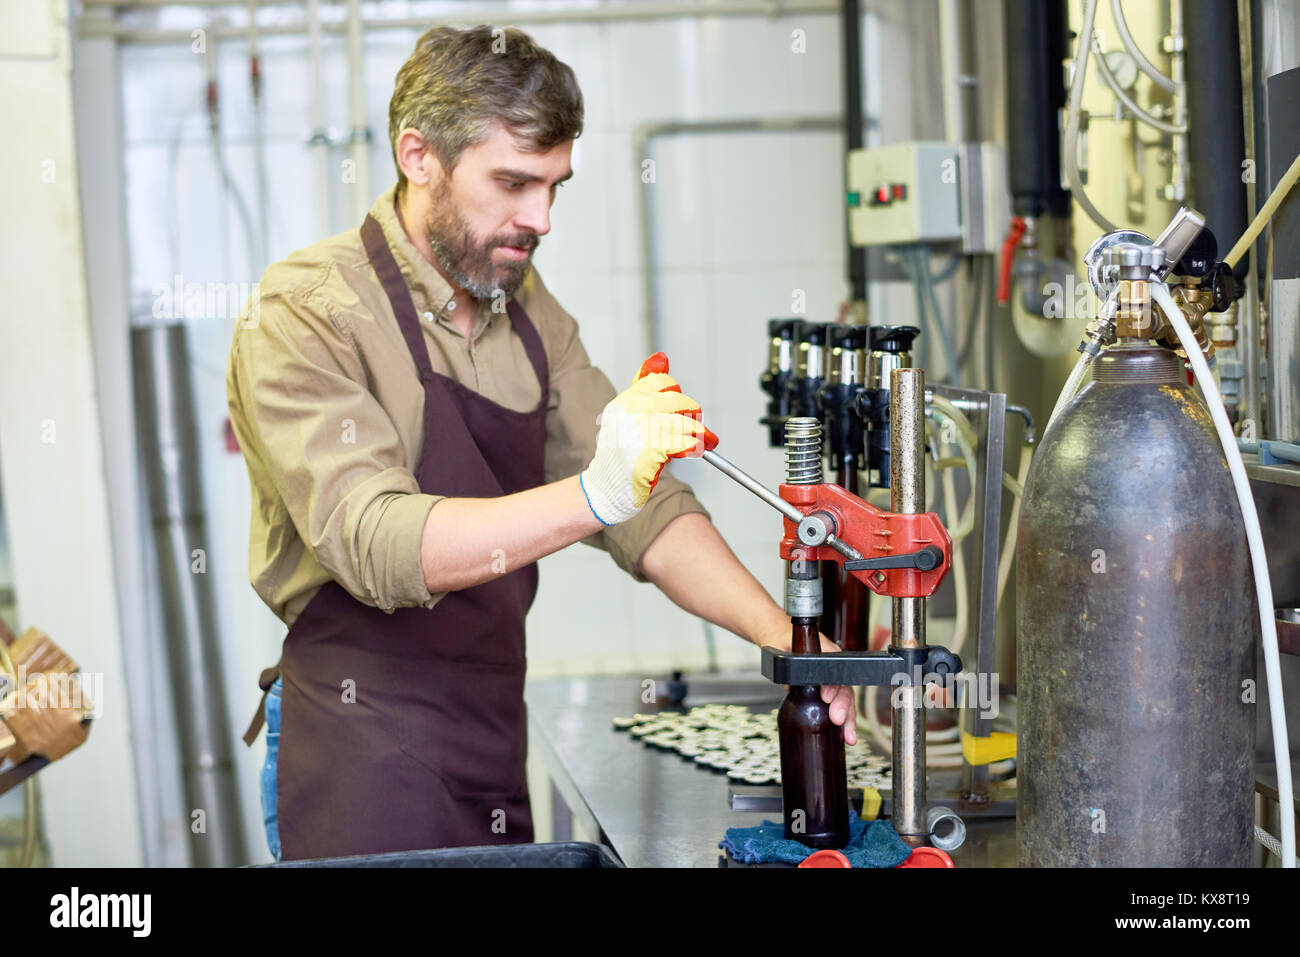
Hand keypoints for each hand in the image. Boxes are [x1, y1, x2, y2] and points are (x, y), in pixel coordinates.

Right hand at [580, 352, 718, 524]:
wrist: (605, 488)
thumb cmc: (620, 454)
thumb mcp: (627, 416)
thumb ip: (644, 388)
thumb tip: (661, 357)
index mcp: (624, 401)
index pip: (661, 382)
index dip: (676, 394)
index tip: (683, 409)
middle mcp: (630, 413)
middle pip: (676, 400)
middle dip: (692, 414)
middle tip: (700, 428)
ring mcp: (639, 432)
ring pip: (682, 422)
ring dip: (699, 432)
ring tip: (708, 441)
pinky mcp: (650, 453)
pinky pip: (683, 442)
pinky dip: (695, 446)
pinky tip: (697, 450)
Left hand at [761, 623, 857, 745]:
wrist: (779, 638)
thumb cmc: (781, 639)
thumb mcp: (779, 647)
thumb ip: (786, 662)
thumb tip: (789, 685)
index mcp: (825, 651)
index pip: (834, 669)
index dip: (833, 685)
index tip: (826, 697)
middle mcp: (832, 664)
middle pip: (844, 686)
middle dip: (843, 706)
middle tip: (838, 720)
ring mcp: (833, 677)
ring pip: (846, 698)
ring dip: (849, 718)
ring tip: (849, 736)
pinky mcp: (829, 688)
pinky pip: (840, 704)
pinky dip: (845, 720)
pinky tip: (845, 735)